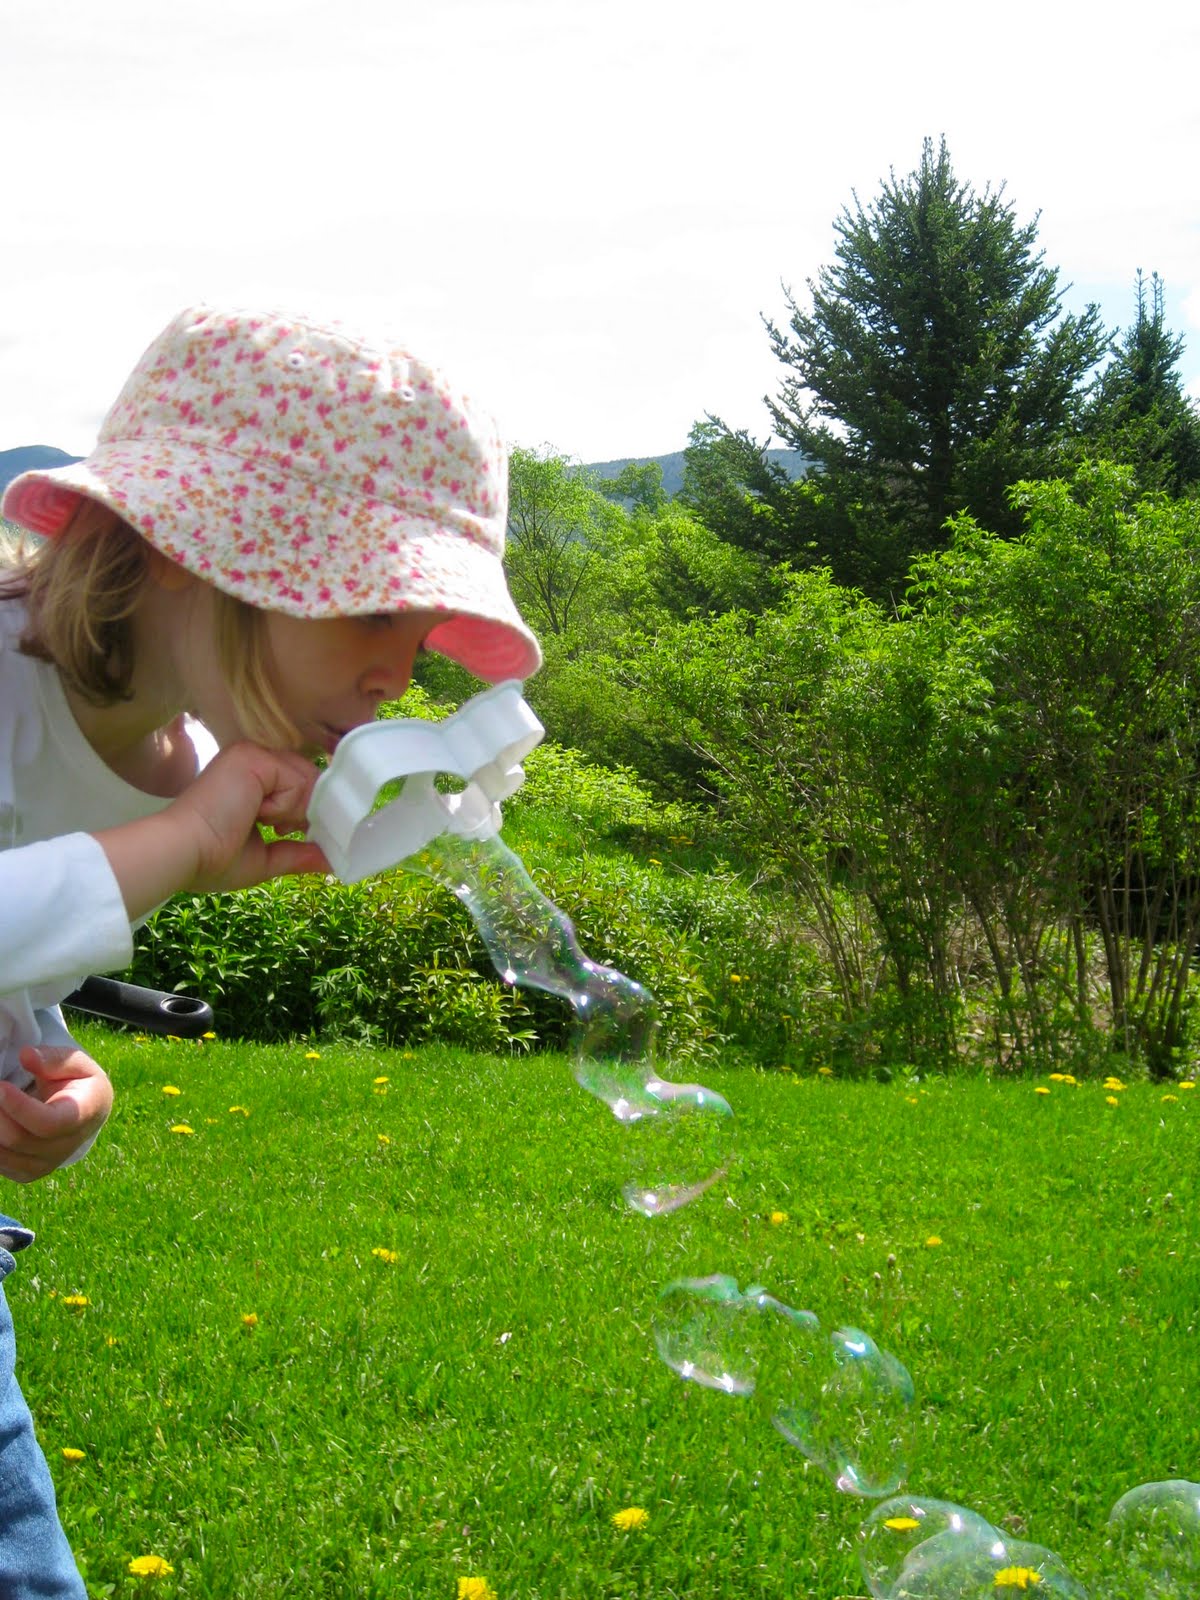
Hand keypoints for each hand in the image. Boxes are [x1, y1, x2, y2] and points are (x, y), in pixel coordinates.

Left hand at [0, 1047, 114, 1182]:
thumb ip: (53, 1058)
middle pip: (20, 1139)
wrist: (85, 1112)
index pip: (48, 1122)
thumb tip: (26, 1055)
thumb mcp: (76, 1063)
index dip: (20, 1107)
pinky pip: (0, 1165)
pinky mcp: (28, 1173)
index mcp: (83, 1115)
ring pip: (5, 1155)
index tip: (1, 1086)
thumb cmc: (78, 1081)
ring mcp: (46, 1164)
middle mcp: (67, 1146)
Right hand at [164, 741, 328, 893]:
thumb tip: (330, 862)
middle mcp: (251, 759)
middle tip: (279, 830)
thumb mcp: (265, 858)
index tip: (293, 832)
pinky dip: (285, 806)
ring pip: (308, 779)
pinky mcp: (252, 757)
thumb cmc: (211, 859)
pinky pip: (297, 781)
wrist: (182, 853)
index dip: (307, 810)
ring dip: (293, 811)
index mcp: (250, 777)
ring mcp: (251, 754)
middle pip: (310, 778)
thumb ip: (298, 854)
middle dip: (307, 812)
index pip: (299, 783)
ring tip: (261, 821)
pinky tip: (256, 813)